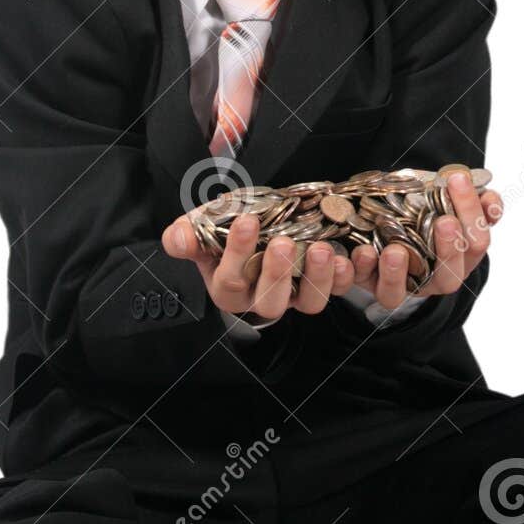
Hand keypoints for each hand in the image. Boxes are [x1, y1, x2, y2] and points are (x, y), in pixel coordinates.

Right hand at [162, 211, 358, 321]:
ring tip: (320, 248)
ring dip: (316, 278)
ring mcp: (294, 294)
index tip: (246, 222)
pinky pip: (336, 290)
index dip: (237, 253)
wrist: (260, 221)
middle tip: (284, 242)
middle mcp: (261, 298)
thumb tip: (176, 240)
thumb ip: (189, 233)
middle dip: (278, 273)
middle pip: (269, 300)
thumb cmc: (230, 226)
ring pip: (307, 302)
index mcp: (228, 287)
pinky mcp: (321, 286)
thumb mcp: (206, 224)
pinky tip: (347, 256)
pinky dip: (344, 276)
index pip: (230, 279)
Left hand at [348, 172, 502, 310]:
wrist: (385, 220)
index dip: (472, 212)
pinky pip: (367, 285)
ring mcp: (407, 286)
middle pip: (450, 275)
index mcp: (463, 256)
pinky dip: (364, 269)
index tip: (458, 178)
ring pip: (408, 292)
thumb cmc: (424, 209)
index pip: (477, 240)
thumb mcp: (445, 198)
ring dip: (400, 271)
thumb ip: (470, 198)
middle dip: (449, 248)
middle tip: (445, 221)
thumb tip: (490, 198)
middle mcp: (438, 277)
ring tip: (394, 249)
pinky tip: (362, 251)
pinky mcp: (374, 284)